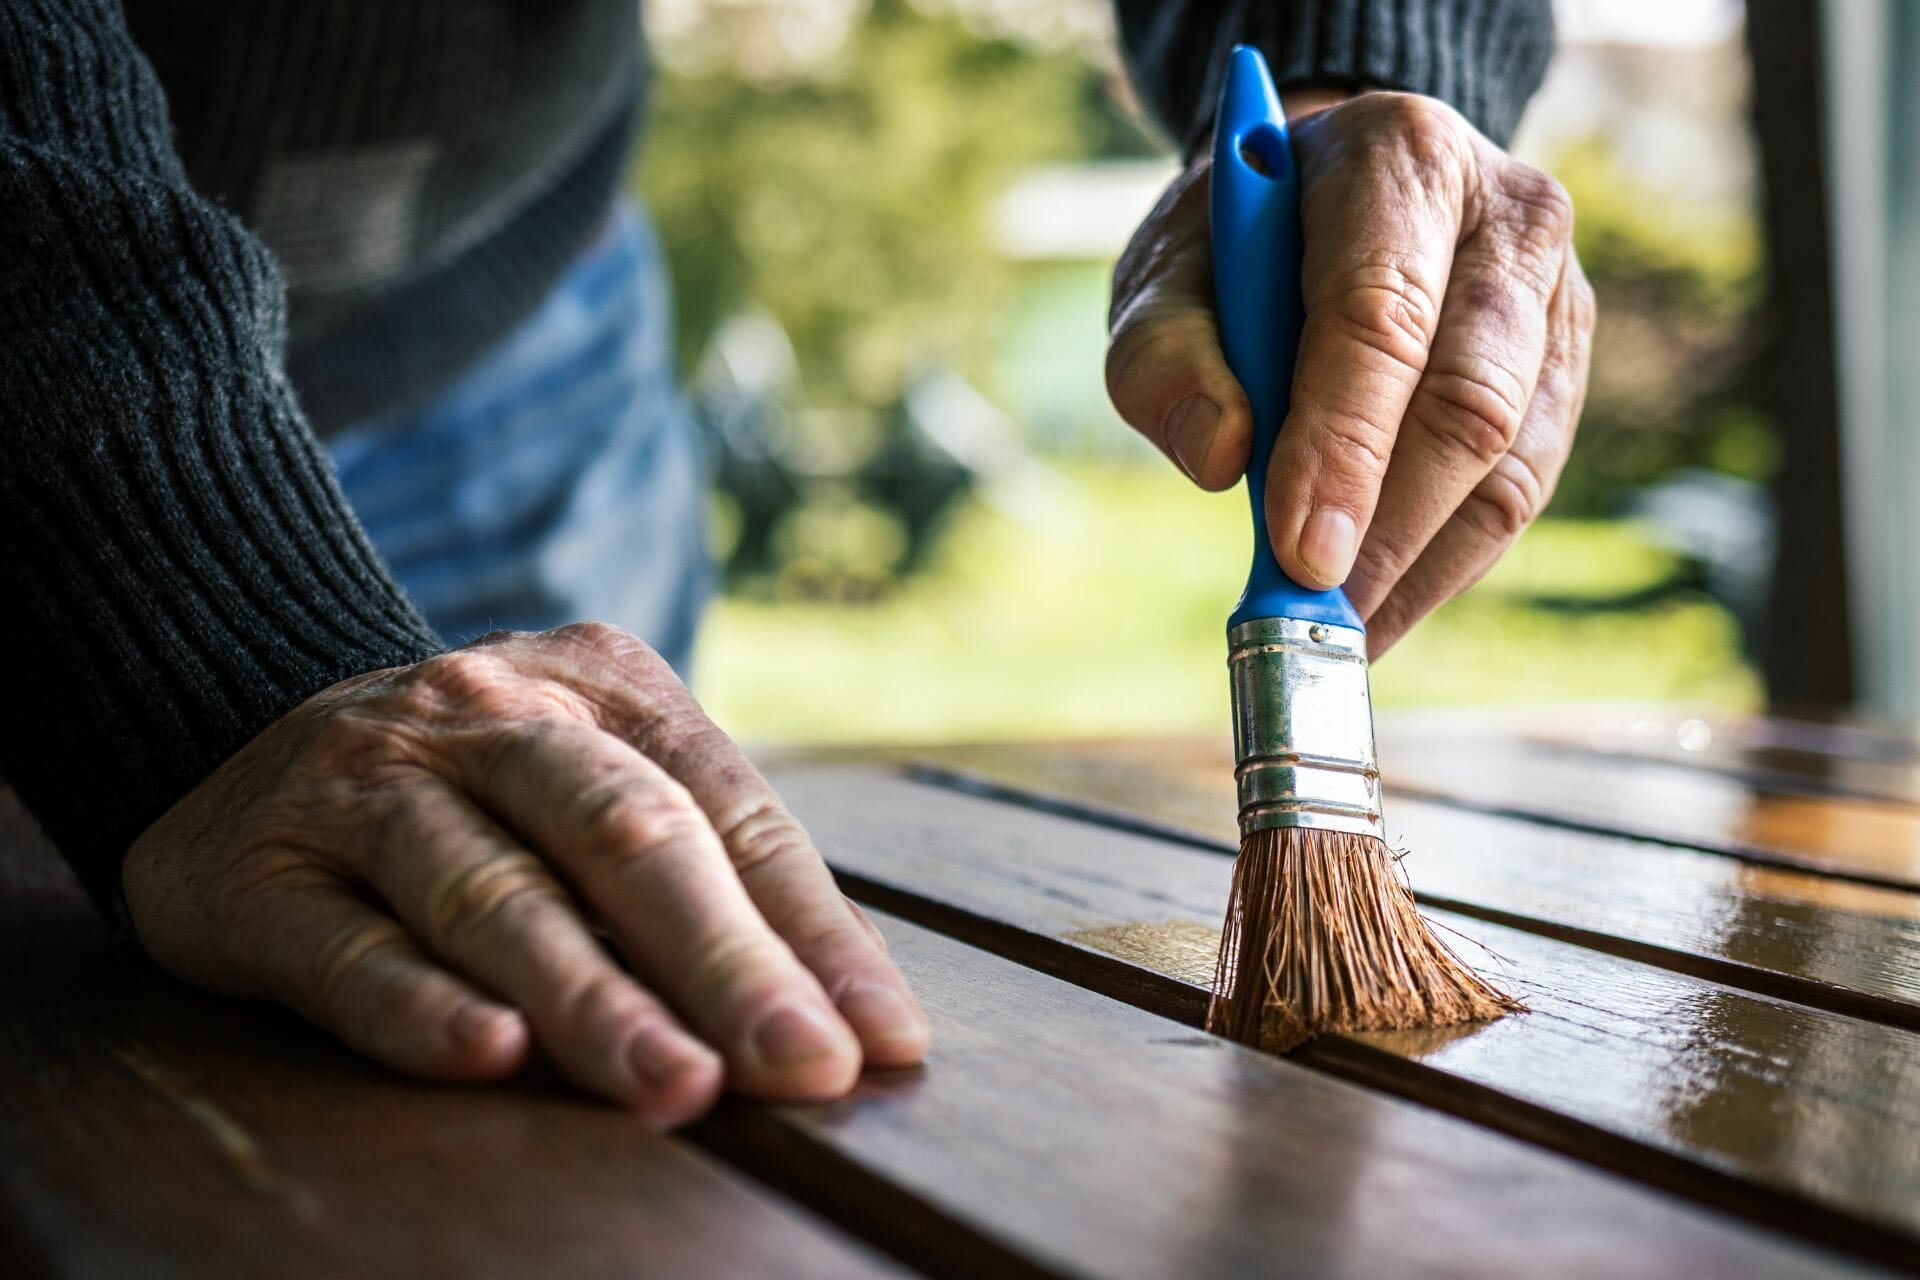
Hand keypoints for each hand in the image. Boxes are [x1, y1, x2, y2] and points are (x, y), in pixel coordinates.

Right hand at [122, 623, 928, 1127]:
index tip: (878, 1037)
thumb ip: (704, 863)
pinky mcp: (260, 874)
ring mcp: (367, 786)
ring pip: (494, 895)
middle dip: (725, 960)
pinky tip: (489, 1056)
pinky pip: (350, 950)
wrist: (240, 735)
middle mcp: (487, 714)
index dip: (810, 927)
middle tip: (801, 1065)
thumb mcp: (593, 776)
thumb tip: (848, 1010)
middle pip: (624, 836)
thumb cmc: (478, 787)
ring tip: (676, 1083)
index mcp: (601, 684)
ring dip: (592, 996)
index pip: (729, 808)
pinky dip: (421, 1006)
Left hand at [1106, 90, 1594, 654]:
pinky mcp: (1567, 368)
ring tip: (1338, 631)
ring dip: (1422, 565)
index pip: (1383, 316)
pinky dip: (1445, 564)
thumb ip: (1165, 350)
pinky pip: (1521, 489)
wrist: (1333, 191)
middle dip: (1390, 526)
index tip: (1299, 550)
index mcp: (1401, 160)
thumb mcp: (1170, 268)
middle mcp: (1509, 217)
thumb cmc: (1244, 238)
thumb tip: (1221, 459)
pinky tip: (1380, 605)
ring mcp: (1556, 295)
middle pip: (1472, 399)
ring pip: (1513, 461)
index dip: (1344, 444)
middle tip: (1316, 617)